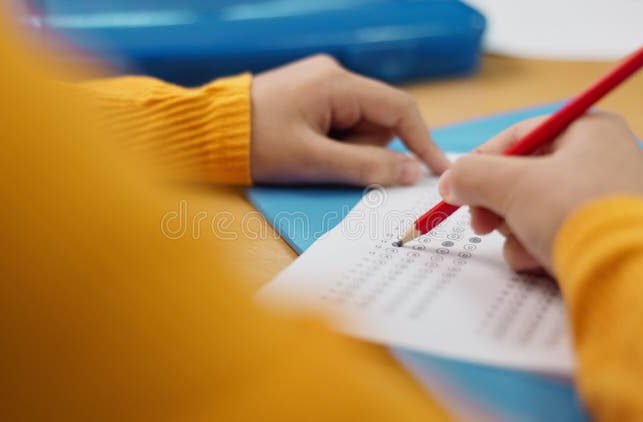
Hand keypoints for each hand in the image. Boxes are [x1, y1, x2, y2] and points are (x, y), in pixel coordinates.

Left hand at [250, 55, 448, 185]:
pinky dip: (332, 145)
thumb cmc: (254, 144)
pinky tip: (304, 150)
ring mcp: (320, 85)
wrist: (205, 134)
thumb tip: (411, 172)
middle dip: (363, 150)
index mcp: (338, 83)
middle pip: (378, 121)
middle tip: (328, 164)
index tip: (436, 170)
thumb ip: (365, 166)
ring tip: (307, 157)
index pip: (400, 109)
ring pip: (359, 127)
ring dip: (345, 150)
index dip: (422, 141)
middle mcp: (333, 76)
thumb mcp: (313, 161)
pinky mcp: (309, 97)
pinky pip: (339, 125)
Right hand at [438, 112, 642, 272]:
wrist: (627, 275)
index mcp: (590, 130)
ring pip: (535, 209)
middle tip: (481, 224)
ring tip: (522, 244)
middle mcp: (604, 160)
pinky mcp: (605, 237)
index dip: (483, 161)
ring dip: (516, 231)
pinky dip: (539, 248)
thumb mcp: (513, 184)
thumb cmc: (576, 212)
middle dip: (498, 204)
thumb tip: (451, 182)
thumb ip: (472, 175)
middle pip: (525, 176)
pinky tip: (540, 261)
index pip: (521, 136)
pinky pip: (557, 234)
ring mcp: (607, 200)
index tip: (458, 187)